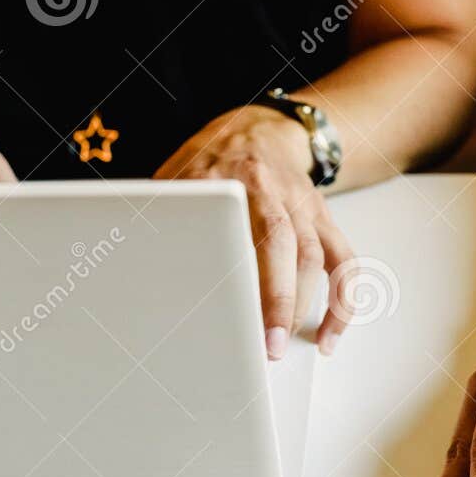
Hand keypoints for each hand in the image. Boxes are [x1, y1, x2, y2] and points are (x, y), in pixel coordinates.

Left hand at [154, 105, 355, 357]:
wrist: (258, 129)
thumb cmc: (211, 161)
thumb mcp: (176, 177)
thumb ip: (163, 215)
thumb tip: (131, 264)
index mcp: (231, 179)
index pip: (237, 224)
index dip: (235, 269)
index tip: (226, 312)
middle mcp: (274, 190)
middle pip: (285, 245)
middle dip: (279, 300)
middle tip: (268, 347)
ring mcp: (303, 205)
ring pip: (316, 257)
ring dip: (309, 306)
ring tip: (291, 346)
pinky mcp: (324, 218)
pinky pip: (345, 261)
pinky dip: (344, 299)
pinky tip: (331, 332)